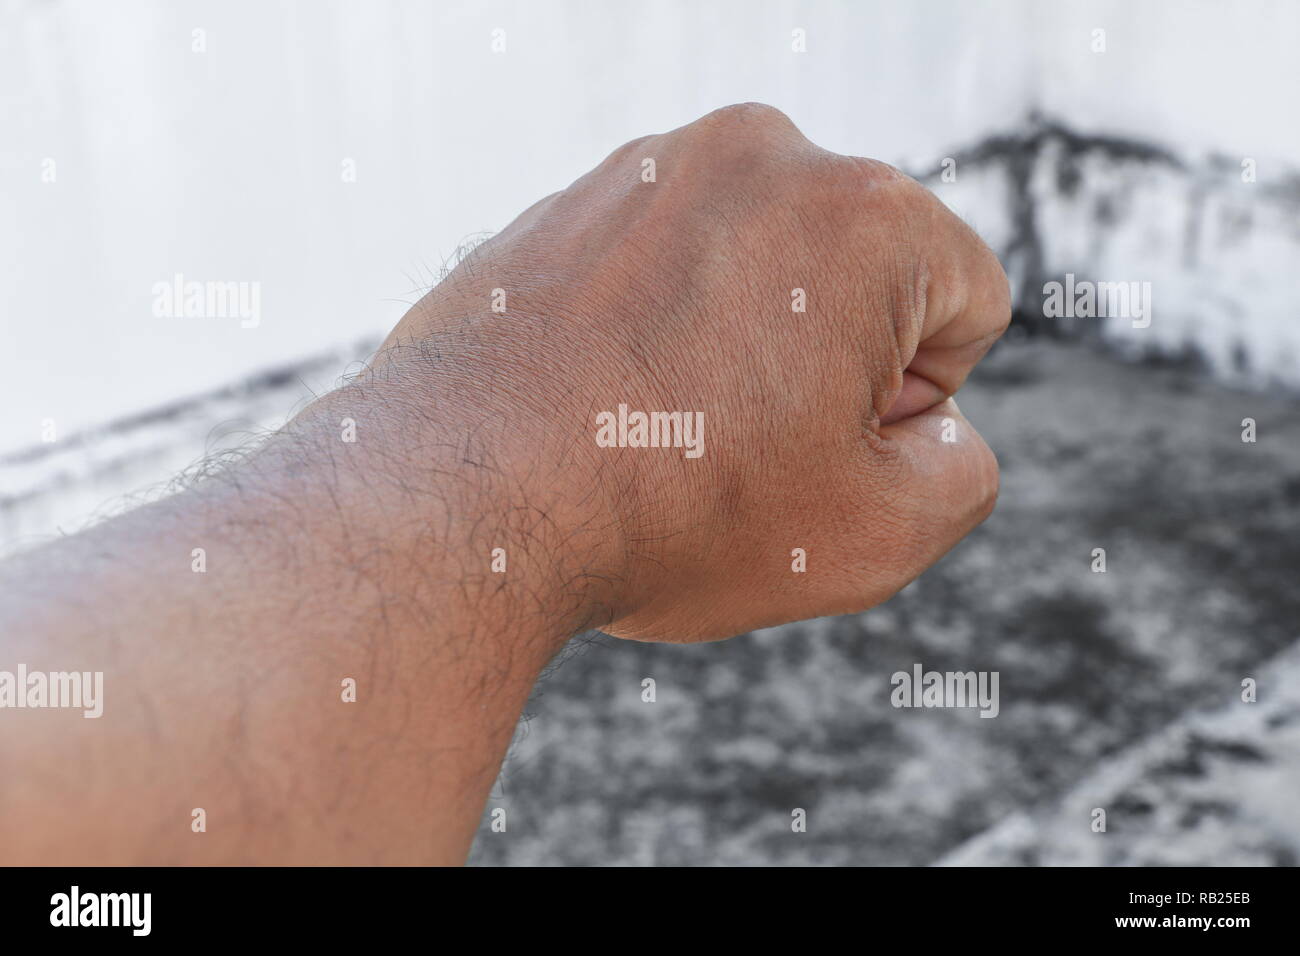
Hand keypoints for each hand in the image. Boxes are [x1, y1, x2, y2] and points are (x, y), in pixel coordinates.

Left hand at [381, 102, 1009, 641]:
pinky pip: (661, 268)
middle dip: (835, 363)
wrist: (465, 498)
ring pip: (759, 269)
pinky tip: (612, 403)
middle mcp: (760, 156)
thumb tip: (930, 425)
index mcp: (865, 211)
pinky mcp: (569, 202)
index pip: (968, 302)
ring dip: (745, 346)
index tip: (826, 446)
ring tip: (672, 428)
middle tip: (749, 445)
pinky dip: (659, 330)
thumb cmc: (677, 511)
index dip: (918, 402)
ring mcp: (649, 168)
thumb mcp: (877, 532)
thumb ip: (960, 468)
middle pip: (862, 275)